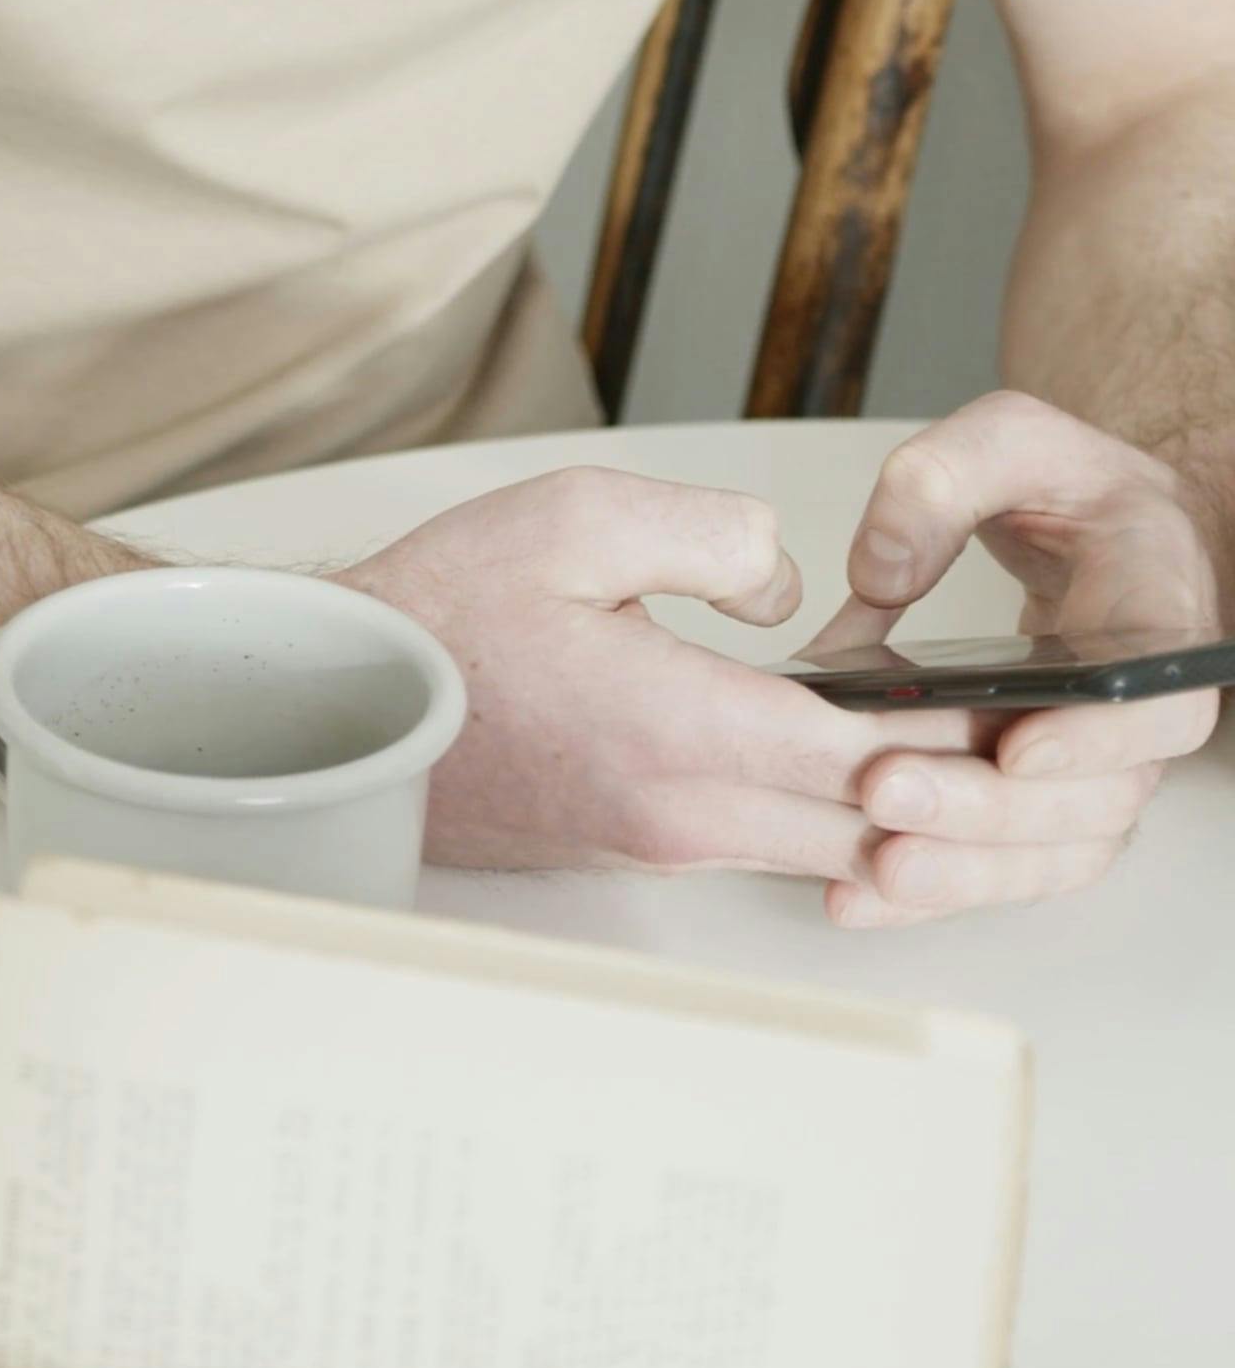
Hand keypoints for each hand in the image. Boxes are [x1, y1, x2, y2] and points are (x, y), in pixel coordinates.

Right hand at [346, 464, 982, 889]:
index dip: (959, 734)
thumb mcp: (579, 517)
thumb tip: (790, 588)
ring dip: (899, 809)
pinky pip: (772, 845)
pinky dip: (833, 814)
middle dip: (957, 790)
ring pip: (828, 849)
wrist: (341, 704)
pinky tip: (855, 758)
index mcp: (678, 731)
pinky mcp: (640, 848)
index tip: (1019, 700)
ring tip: (961, 743)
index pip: (870, 756)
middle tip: (1026, 736)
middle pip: (871, 827)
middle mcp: (682, 812)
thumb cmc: (441, 613)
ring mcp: (660, 842)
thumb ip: (716, 537)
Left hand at [813, 391, 1223, 931]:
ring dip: (964, 870)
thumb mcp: (1012, 438)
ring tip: (870, 868)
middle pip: (1094, 799)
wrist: (1100, 528)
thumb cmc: (1072, 485)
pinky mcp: (1044, 802)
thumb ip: (939, 483)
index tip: (1016, 747)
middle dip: (987, 809)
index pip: (1158, 703)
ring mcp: (1097, 768)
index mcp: (1160, 619)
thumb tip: (874, 574)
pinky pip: (1008, 865)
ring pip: (1053, 852)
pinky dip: (940, 887)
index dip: (1095, 738)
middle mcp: (1143, 714)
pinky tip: (856, 895)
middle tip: (887, 793)